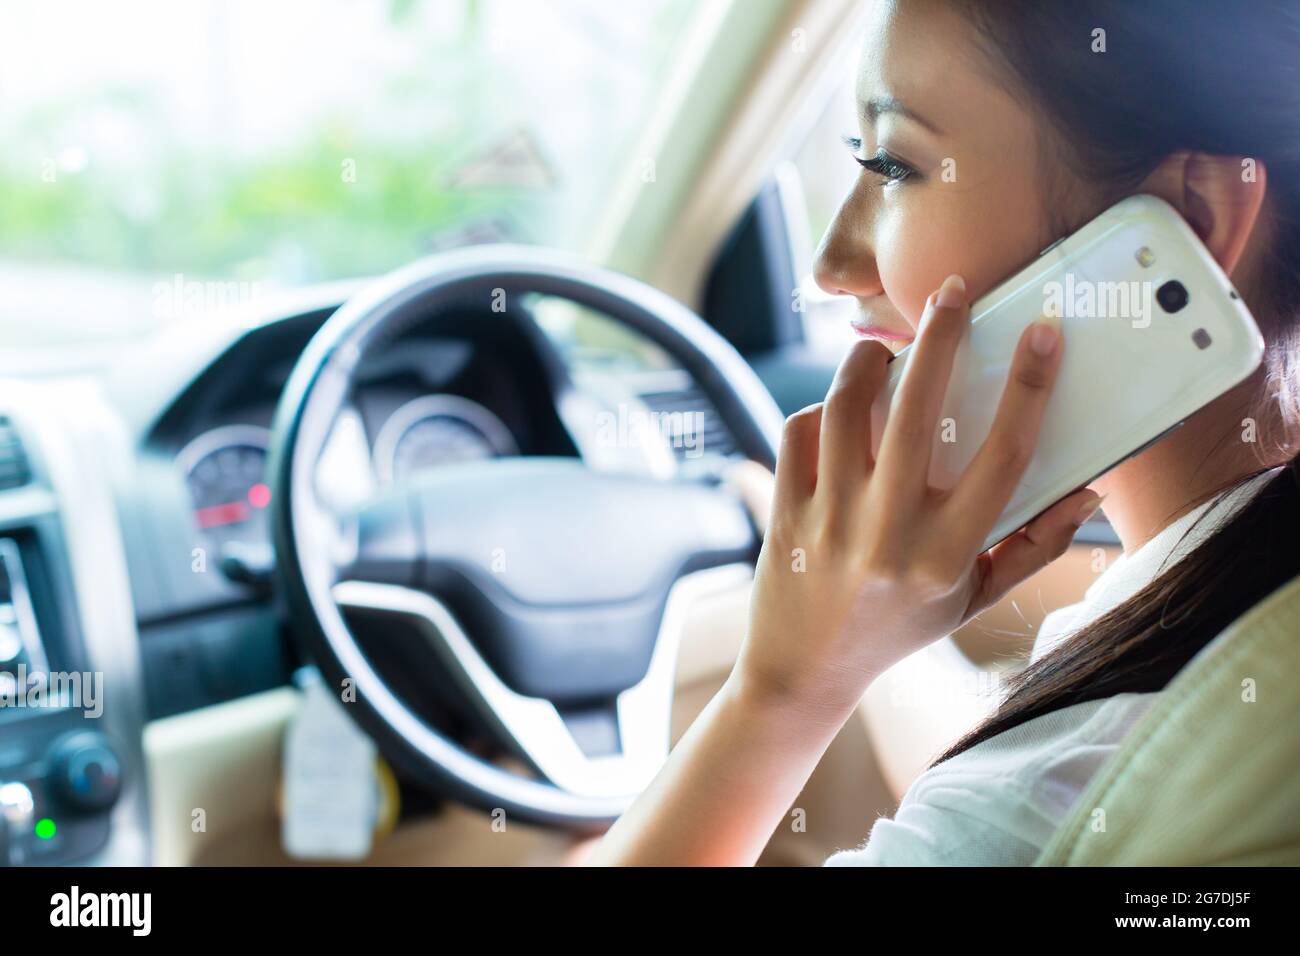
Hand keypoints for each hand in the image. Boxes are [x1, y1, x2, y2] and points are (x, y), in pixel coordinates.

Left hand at [734, 274, 1101, 723]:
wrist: (803, 671)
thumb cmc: (899, 628)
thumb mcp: (973, 599)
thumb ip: (1034, 547)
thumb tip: (1087, 488)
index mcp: (947, 554)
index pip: (1003, 458)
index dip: (1030, 388)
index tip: (1044, 333)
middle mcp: (888, 534)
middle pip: (916, 412)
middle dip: (939, 338)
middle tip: (949, 292)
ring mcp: (828, 522)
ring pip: (845, 408)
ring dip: (866, 362)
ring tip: (883, 348)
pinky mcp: (783, 513)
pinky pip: (798, 432)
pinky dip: (818, 408)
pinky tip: (837, 411)